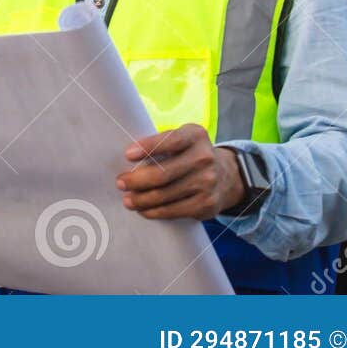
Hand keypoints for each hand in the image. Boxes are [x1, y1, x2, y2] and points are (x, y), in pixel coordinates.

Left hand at [116, 124, 246, 219]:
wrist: (225, 175)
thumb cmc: (190, 154)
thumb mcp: (182, 139)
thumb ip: (161, 144)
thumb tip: (129, 159)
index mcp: (195, 135)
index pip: (170, 141)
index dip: (148, 147)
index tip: (128, 155)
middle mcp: (204, 158)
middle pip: (163, 173)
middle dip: (136, 180)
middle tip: (121, 182)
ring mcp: (208, 182)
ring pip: (165, 195)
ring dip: (141, 199)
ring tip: (128, 199)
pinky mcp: (207, 204)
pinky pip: (173, 211)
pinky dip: (154, 211)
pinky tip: (143, 209)